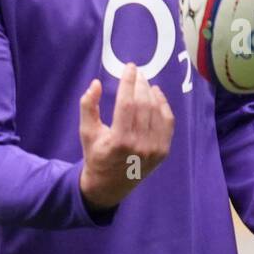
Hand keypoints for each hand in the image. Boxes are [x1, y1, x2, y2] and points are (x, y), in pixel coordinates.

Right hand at [78, 63, 174, 209]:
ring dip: (151, 92)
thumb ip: (88, 106)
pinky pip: (167, 122)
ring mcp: (154, 149)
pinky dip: (164, 106)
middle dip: (140, 84)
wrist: (110, 185)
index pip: (127, 103)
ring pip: (157, 111)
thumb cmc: (96, 155)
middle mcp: (140, 144)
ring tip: (144, 82)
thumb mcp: (86, 132)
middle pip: (144, 104)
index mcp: (119, 140)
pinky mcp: (163, 151)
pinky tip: (156, 95)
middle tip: (136, 72)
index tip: (129, 67)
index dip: (128, 82)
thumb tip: (96, 83)